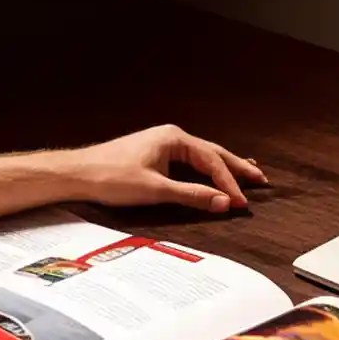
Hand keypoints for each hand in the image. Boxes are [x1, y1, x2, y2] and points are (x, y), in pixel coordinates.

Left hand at [70, 124, 266, 212]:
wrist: (77, 174)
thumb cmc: (112, 177)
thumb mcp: (156, 190)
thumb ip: (192, 196)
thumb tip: (224, 202)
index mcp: (174, 138)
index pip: (212, 161)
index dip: (229, 183)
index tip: (241, 202)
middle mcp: (172, 137)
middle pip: (213, 153)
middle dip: (237, 168)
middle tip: (261, 180)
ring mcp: (163, 144)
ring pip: (203, 156)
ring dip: (224, 167)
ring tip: (247, 173)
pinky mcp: (156, 155)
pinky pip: (190, 161)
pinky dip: (206, 169)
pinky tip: (213, 174)